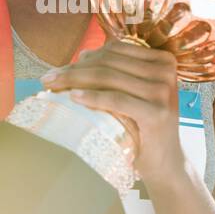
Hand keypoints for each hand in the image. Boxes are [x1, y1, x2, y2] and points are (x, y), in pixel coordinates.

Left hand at [40, 39, 183, 185]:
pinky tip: (73, 98)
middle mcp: (166, 71)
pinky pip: (117, 99)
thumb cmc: (143, 126)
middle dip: (74, 70)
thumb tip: (82, 54)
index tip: (58, 70)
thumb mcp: (135, 93)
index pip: (115, 50)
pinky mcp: (157, 113)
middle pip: (109, 63)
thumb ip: (116, 72)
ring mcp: (163, 92)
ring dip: (76, 81)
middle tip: (48, 79)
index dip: (84, 58)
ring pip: (109, 78)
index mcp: (162, 60)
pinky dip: (93, 97)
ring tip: (53, 88)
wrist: (165, 163)